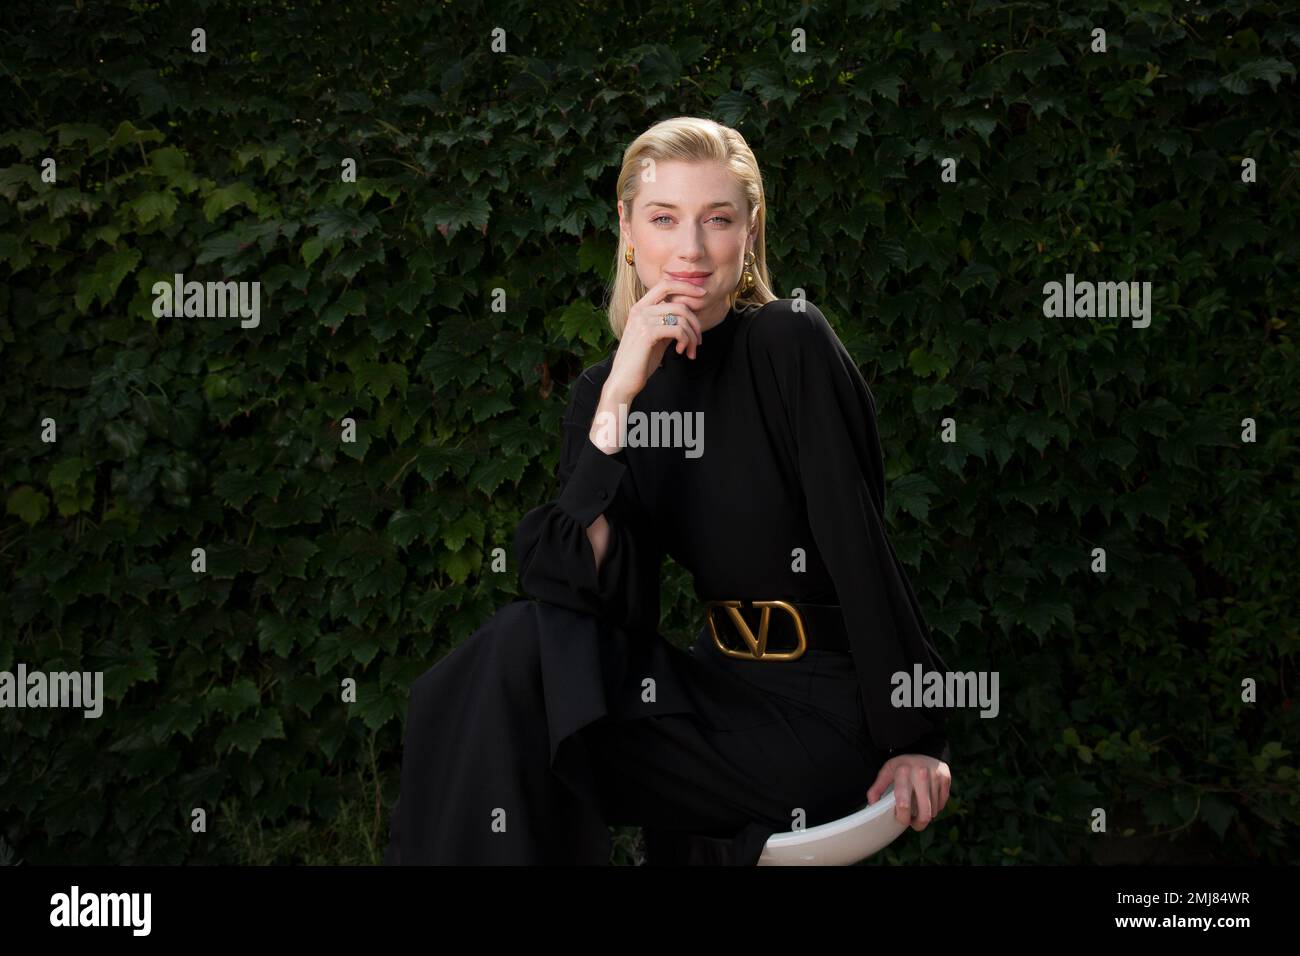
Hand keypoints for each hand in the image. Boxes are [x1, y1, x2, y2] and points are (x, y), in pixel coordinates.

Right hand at [605, 278, 706, 400]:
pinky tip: (681, 351)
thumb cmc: (640, 362)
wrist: (623, 381)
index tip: (703, 294)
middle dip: (695, 322)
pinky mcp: (647, 334)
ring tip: (690, 350)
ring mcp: (642, 321)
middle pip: (679, 303)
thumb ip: (668, 323)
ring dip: (692, 336)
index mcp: (640, 308)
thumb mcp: (656, 338)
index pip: (665, 285)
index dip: (686, 286)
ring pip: (681, 318)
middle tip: (698, 340)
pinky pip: (678, 329)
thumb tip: (688, 316)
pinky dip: (685, 340)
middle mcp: (639, 310)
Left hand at [866, 753, 950, 830]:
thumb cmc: (903, 764)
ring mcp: (935, 775)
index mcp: (902, 772)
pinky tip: (928, 800)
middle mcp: (920, 773)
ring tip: (919, 808)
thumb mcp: (887, 771)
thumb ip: (877, 788)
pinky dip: (935, 807)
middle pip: (924, 813)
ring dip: (927, 814)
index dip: (903, 817)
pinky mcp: (946, 778)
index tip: (902, 819)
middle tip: (914, 824)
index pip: (904, 804)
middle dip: (919, 824)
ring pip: (934, 811)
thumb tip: (872, 805)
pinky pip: (942, 804)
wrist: (924, 749)